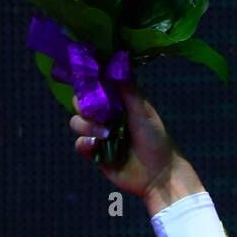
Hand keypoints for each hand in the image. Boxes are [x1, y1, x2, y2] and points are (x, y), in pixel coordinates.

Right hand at [69, 77, 182, 198]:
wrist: (158, 175)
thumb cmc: (156, 140)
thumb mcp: (144, 111)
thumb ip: (128, 89)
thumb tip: (117, 61)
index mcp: (118, 101)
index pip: (96, 84)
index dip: (88, 79)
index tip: (83, 75)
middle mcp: (106, 115)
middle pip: (81, 102)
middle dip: (84, 104)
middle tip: (94, 110)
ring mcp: (100, 134)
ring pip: (78, 122)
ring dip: (87, 126)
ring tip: (105, 135)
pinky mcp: (95, 153)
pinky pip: (79, 144)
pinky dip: (84, 144)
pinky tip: (96, 147)